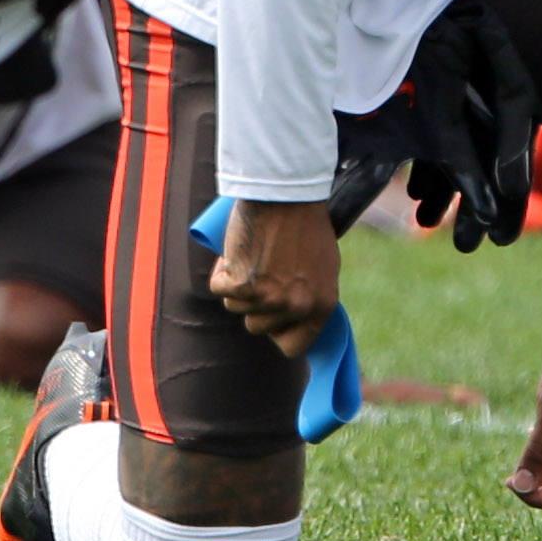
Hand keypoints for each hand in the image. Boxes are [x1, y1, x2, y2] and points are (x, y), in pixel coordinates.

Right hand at [207, 198, 339, 356]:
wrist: (286, 193)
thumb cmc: (304, 222)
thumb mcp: (322, 265)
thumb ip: (309, 294)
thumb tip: (293, 316)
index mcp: (322, 305)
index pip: (295, 347)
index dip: (278, 332)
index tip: (270, 316)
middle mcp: (296, 308)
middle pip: (258, 327)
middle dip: (253, 302)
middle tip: (261, 269)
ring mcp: (268, 299)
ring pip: (235, 307)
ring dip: (237, 285)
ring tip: (253, 253)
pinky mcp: (241, 285)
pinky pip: (219, 288)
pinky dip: (221, 270)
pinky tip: (236, 250)